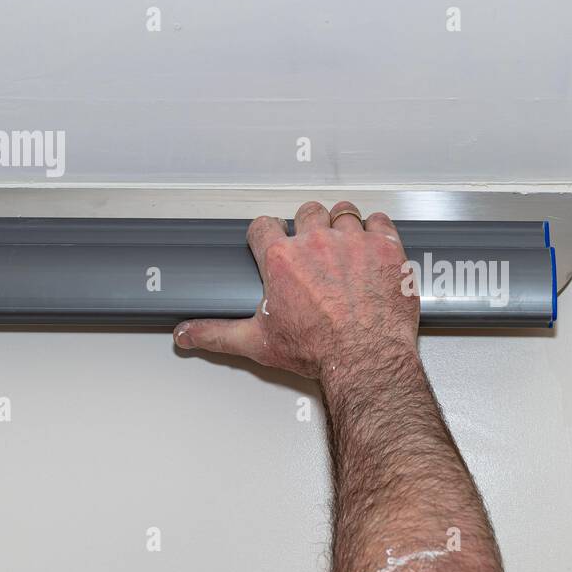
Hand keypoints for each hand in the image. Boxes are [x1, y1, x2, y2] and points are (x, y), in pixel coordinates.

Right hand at [173, 200, 418, 378]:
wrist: (366, 359)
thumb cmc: (318, 350)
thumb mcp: (258, 342)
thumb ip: (217, 333)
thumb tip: (186, 334)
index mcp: (281, 258)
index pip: (264, 226)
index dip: (269, 235)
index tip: (275, 244)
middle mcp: (316, 242)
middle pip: (307, 212)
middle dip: (309, 227)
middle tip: (315, 251)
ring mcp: (353, 241)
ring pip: (344, 212)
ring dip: (343, 226)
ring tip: (346, 248)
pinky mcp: (385, 247)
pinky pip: (380, 221)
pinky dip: (377, 231)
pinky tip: (372, 247)